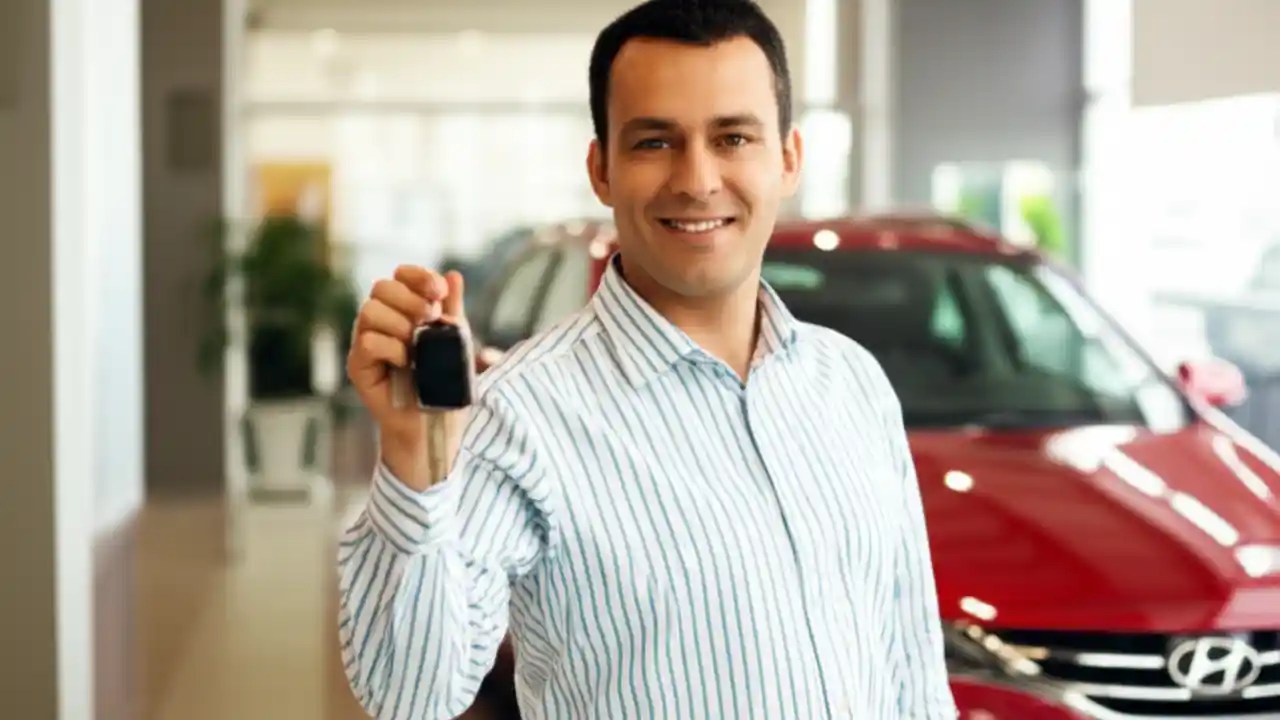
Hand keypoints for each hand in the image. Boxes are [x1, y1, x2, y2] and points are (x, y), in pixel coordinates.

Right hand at [347, 265, 467, 487]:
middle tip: (430, 319)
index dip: (418, 276)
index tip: (439, 292)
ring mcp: (366, 342)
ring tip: (416, 346)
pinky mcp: (359, 366)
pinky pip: (367, 342)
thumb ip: (452, 310)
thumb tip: (454, 275)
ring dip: (399, 324)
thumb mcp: (455, 342)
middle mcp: (381, 322)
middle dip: (410, 299)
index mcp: (403, 309)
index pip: (400, 275)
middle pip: (381, 287)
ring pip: (370, 311)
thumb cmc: (444, 382)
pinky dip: (390, 348)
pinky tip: (405, 362)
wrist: (435, 424)